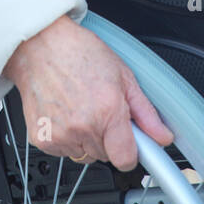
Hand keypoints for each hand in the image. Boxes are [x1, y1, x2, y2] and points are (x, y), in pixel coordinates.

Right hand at [2, 13, 173, 170]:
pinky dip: (65, 137)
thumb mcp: (122, 75)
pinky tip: (64, 112)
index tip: (128, 143)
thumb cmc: (79, 52)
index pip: (126, 159)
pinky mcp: (42, 139)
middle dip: (107, 137)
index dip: (130, 152)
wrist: (40, 44)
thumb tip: (163, 136)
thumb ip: (145, 111)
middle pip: (105, 155)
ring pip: (84, 154)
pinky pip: (63, 151)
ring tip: (79, 107)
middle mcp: (84, 126)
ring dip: (85, 138)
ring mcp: (60, 135)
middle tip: (98, 108)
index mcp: (107, 110)